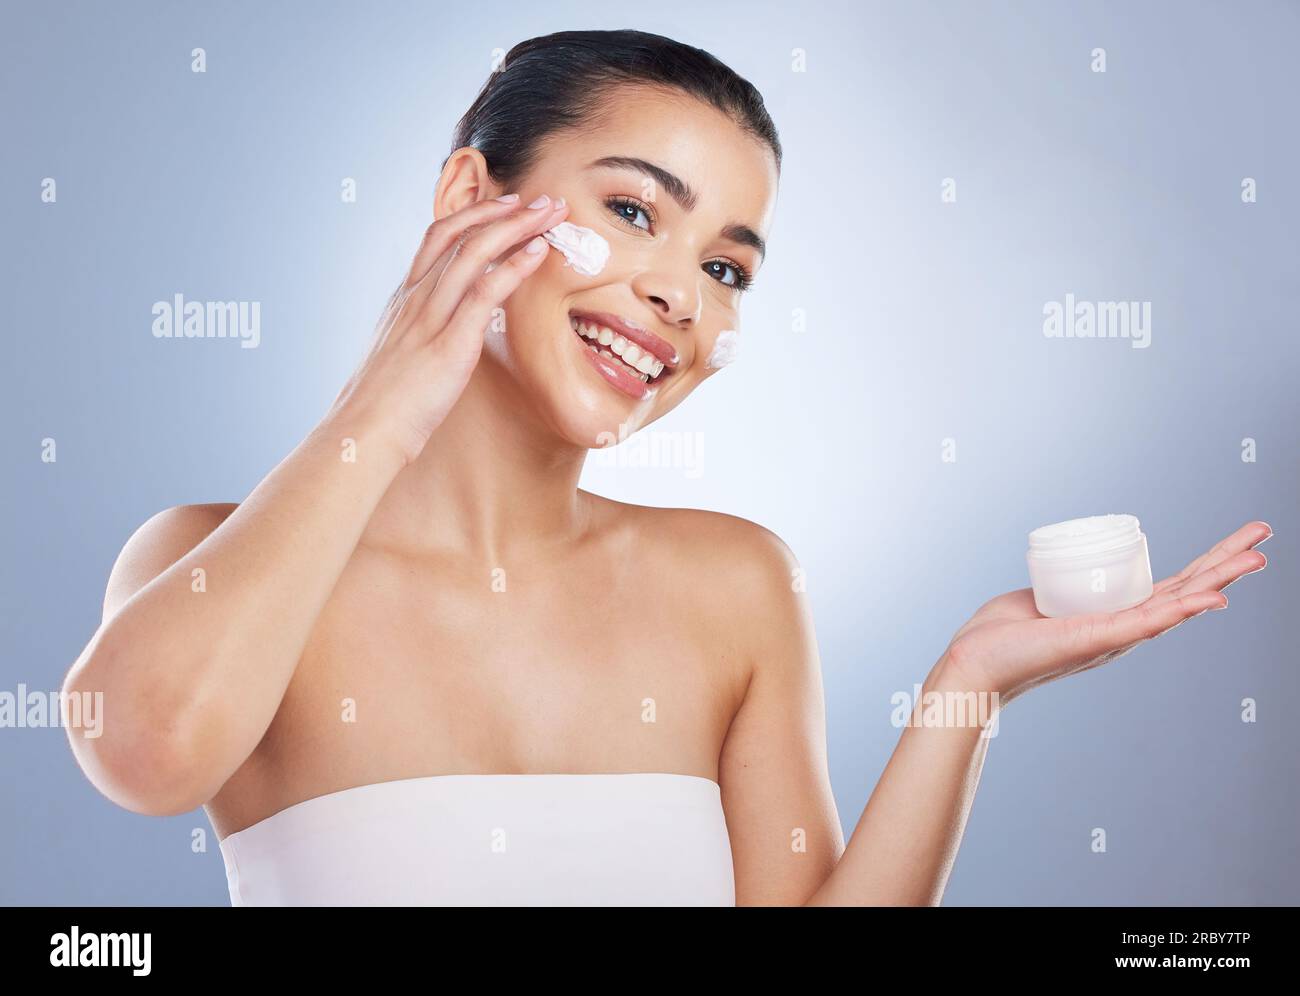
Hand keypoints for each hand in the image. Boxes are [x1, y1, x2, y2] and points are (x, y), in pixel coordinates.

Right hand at [327, 192, 568, 464]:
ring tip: (550, 213)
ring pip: (474, 252)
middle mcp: (414, 299)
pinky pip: (485, 292)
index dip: (473, 215)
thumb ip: (418, 339)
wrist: (364, 433)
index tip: (505, 204)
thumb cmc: (383, 408)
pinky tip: (538, 251)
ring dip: (517, 226)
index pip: (437, 238)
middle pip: (459, 234)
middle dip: (503, 210)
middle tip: (541, 199)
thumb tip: (437, 340)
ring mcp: (430, 317)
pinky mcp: (449, 343)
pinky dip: (514, 266)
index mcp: (403, 301)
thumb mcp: (399, 360)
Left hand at [937, 520, 1271, 703]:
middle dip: (1228, 561)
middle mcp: (1123, 629)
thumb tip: (1063, 571)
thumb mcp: (1042, 599)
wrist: (973, 663)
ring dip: (1219, 579)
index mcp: (1114, 617)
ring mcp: (1114, 636)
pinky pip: (1145, 622)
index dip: (1205, 564)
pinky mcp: (1096, 639)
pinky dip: (1180, 610)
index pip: (1170, 585)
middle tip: (1266, 533)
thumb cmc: (1000, 636)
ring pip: (1177, 602)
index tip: (1240, 541)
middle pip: (1186, 589)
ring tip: (1258, 558)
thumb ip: (1059, 587)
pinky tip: (1211, 599)